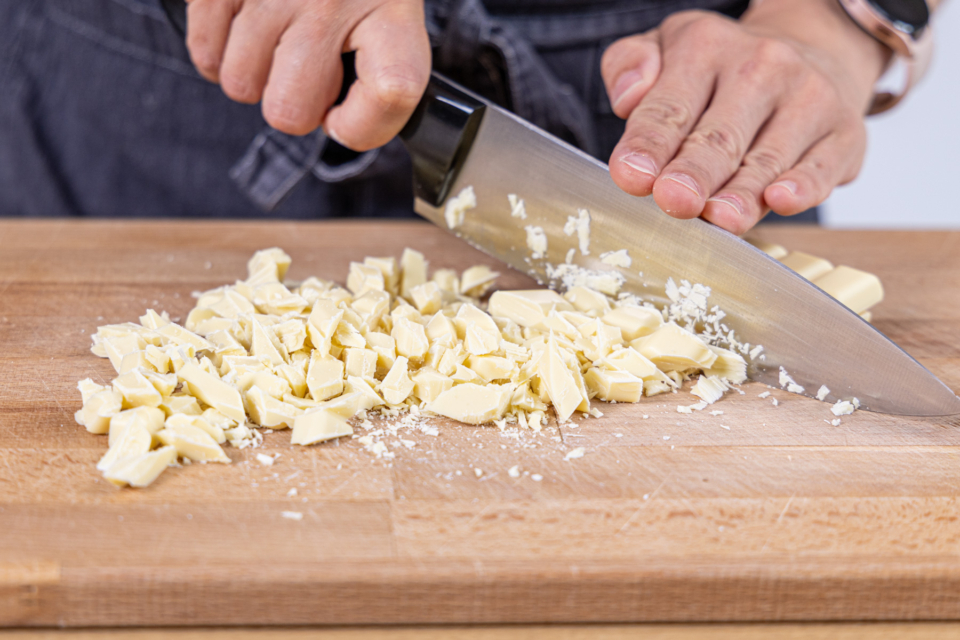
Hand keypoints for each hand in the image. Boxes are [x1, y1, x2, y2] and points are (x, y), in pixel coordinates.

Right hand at [185, 0, 430, 149]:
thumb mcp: (389, 9)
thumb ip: (382, 70)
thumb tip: (341, 124)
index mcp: (391, 7)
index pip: (392, 94)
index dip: (363, 125)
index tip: (346, 116)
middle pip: (290, 111)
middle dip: (294, 105)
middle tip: (306, 71)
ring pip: (241, 85)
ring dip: (254, 74)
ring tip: (276, 39)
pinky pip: (205, 53)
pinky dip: (217, 53)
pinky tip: (243, 28)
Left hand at [601, 0, 889, 233]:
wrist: (810, 54)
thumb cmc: (720, 70)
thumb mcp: (665, 48)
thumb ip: (630, 65)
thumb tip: (628, 97)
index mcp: (706, 47)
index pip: (669, 106)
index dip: (648, 146)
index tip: (632, 176)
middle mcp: (762, 66)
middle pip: (718, 135)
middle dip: (694, 172)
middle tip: (674, 200)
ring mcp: (808, 98)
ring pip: (766, 159)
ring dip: (741, 192)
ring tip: (719, 218)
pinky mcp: (843, 133)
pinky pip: (821, 166)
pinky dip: (802, 186)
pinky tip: (780, 200)